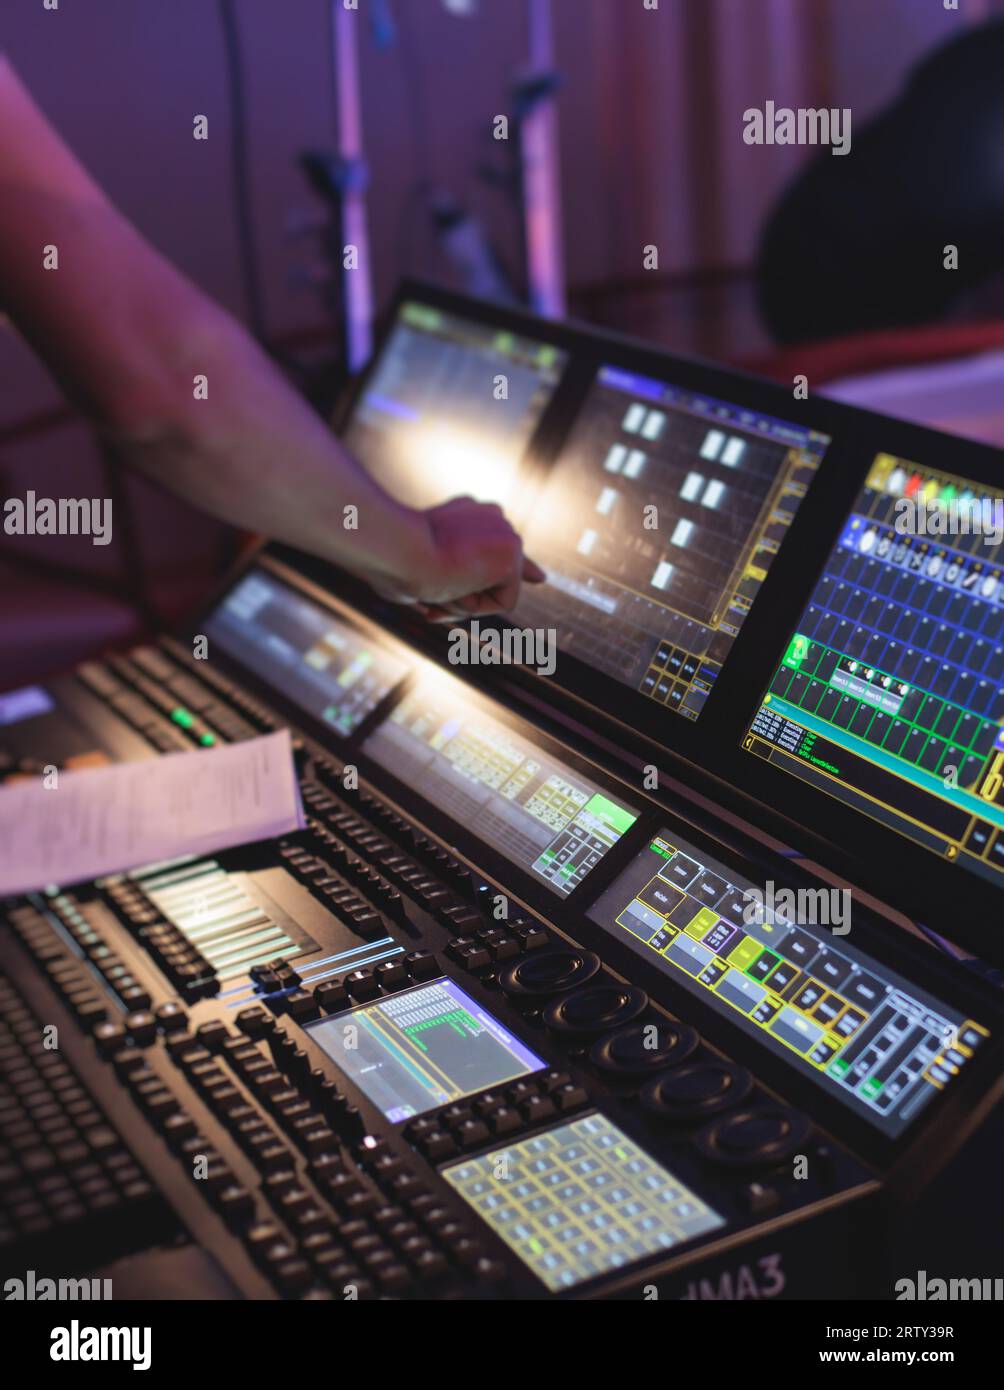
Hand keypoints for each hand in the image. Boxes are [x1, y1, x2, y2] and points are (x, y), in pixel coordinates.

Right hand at [372, 496, 545, 619]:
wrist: (394, 549)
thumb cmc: (393, 565)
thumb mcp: (420, 578)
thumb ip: (452, 587)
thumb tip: (491, 607)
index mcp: (462, 513)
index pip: (496, 542)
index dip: (519, 566)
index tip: (540, 578)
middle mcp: (487, 515)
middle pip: (496, 577)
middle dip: (466, 602)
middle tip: (430, 609)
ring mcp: (502, 529)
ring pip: (495, 591)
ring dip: (462, 602)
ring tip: (435, 582)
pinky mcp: (512, 547)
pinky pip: (503, 603)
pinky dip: (477, 607)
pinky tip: (456, 584)